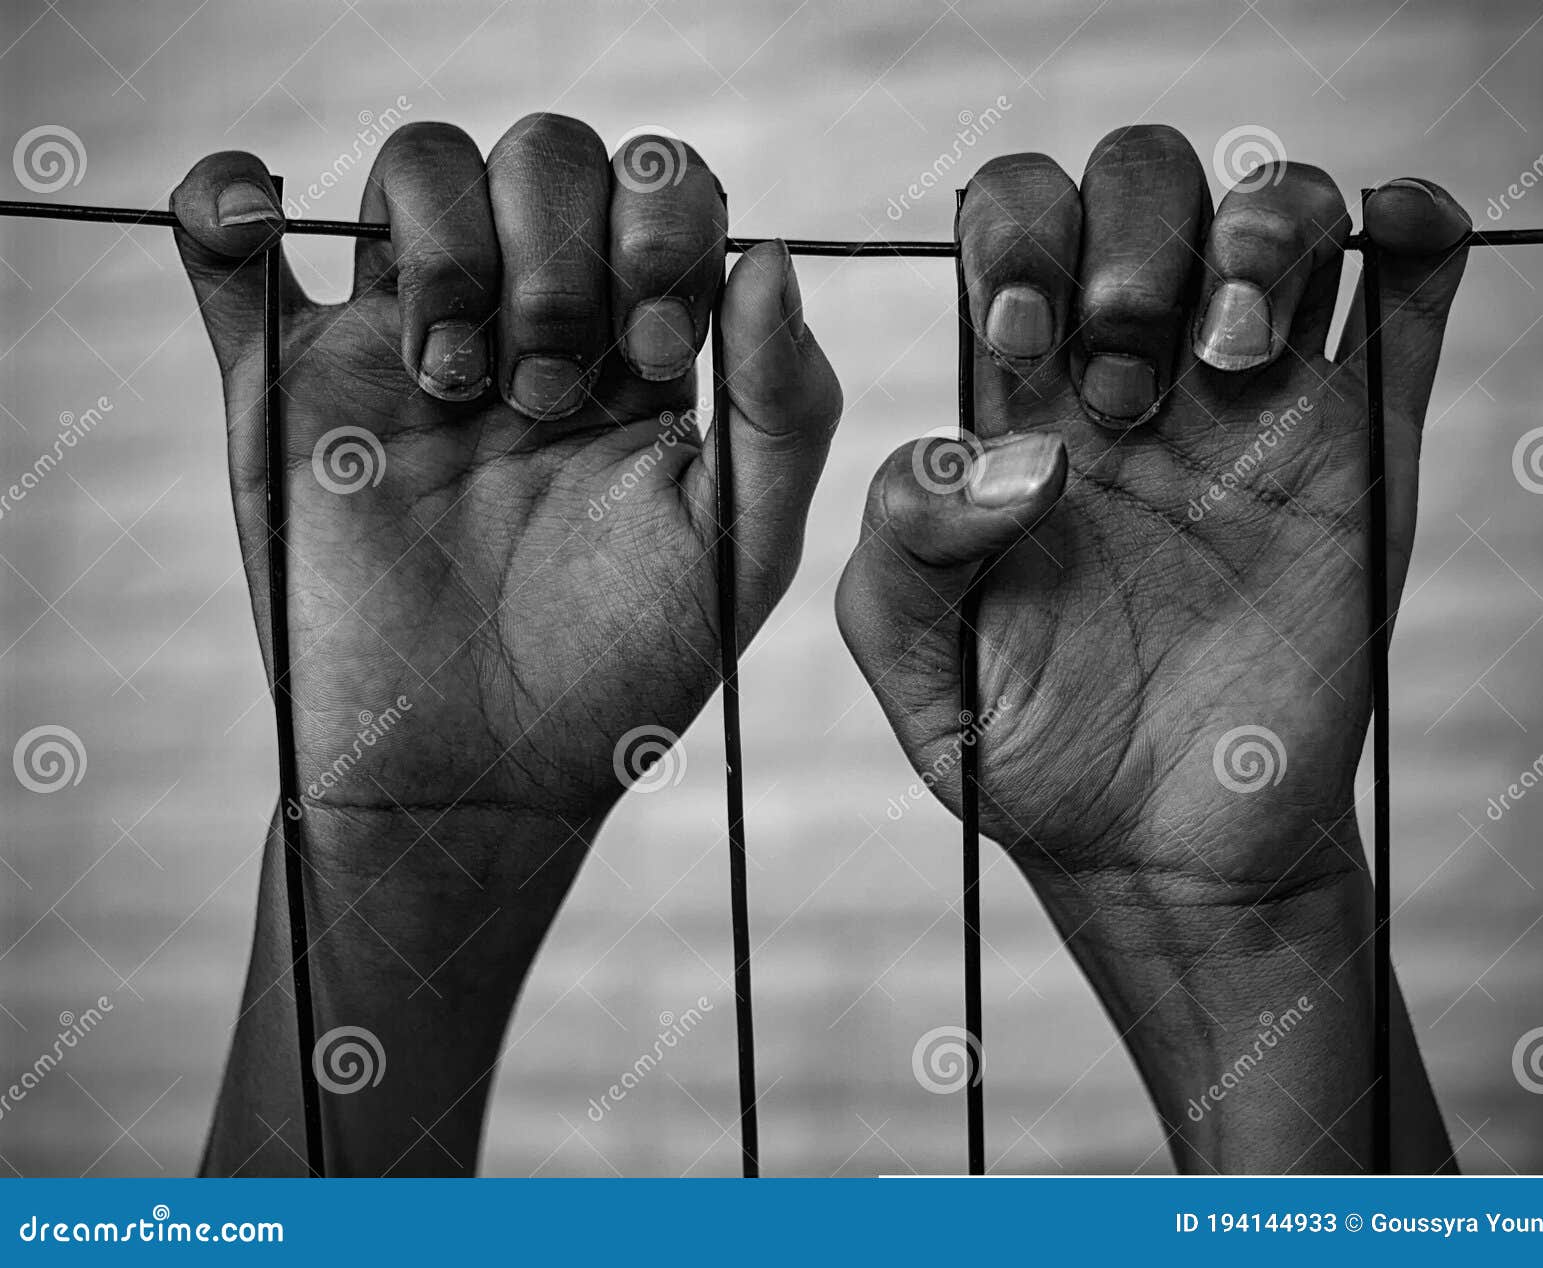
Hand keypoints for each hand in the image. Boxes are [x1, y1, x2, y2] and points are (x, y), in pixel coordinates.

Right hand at [177, 116, 838, 1173]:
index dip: (665, 228)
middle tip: (551, 392)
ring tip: (458, 384)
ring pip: (413, 171)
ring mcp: (403, 345)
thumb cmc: (621, 674)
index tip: (659, 352)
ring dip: (446, 243)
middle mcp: (527, 323)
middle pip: (539, 155)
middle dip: (558, 249)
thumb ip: (783, 403)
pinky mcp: (289, 390)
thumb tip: (771, 253)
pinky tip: (253, 211)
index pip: (657, 189)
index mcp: (637, 347)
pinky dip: (224, 198)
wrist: (483, 780)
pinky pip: (230, 256)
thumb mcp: (741, 545)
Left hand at [834, 125, 1467, 1170]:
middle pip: (1147, 187)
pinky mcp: (1362, 453)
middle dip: (1131, 239)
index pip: (1020, 223)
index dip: (1019, 232)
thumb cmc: (1030, 751)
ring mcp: (1259, 409)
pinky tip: (1392, 234)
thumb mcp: (914, 656)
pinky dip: (1411, 230)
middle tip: (1119, 376)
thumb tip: (1022, 449)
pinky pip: (1407, 299)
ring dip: (1260, 229)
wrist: (1160, 851)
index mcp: (1025, 406)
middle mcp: (1142, 382)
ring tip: (1230, 350)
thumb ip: (900, 535)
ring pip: (1279, 218)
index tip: (1019, 337)